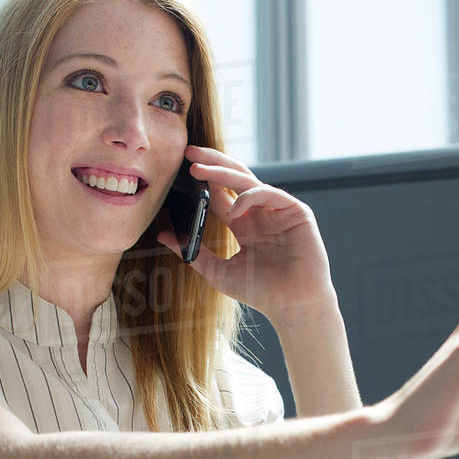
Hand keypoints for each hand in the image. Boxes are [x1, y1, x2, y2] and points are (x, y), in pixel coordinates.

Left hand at [155, 145, 335, 325]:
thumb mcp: (218, 271)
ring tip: (198, 170)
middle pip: (233, 178)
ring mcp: (278, 210)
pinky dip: (249, 196)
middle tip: (189, 152)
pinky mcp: (296, 212)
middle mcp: (260, 213)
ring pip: (248, 180)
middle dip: (212, 162)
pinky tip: (234, 207)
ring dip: (223, 172)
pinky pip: (269, 193)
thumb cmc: (261, 292)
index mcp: (244, 225)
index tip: (180, 170)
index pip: (220, 194)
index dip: (202, 181)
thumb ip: (193, 252)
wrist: (293, 306)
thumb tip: (163, 234)